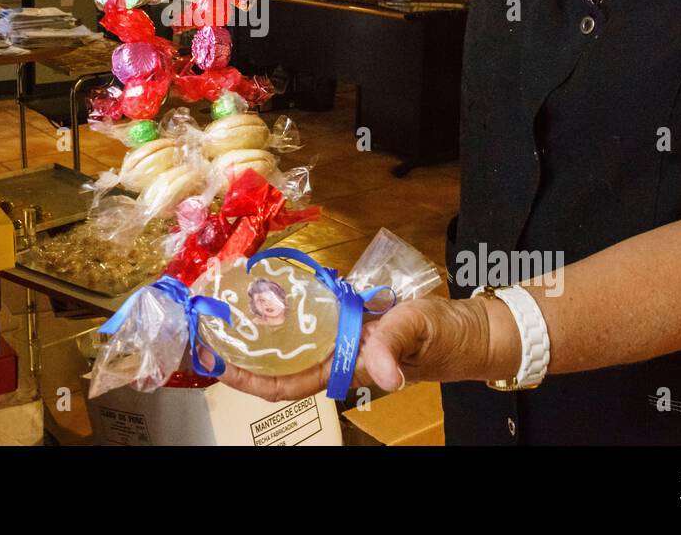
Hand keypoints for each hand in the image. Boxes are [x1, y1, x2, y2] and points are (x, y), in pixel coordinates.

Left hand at [206, 297, 497, 402]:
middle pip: (280, 364)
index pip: (288, 382)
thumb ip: (393, 347)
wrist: (469, 330)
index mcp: (346, 366)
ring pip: (293, 344)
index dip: (251, 378)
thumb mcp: (416, 331)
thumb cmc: (442, 334)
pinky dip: (290, 313)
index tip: (218, 364)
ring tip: (229, 313)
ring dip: (262, 334)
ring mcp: (344, 340)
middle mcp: (339, 356)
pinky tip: (272, 297)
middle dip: (244, 354)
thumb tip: (384, 376)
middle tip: (210, 330)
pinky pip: (315, 322)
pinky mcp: (353, 322)